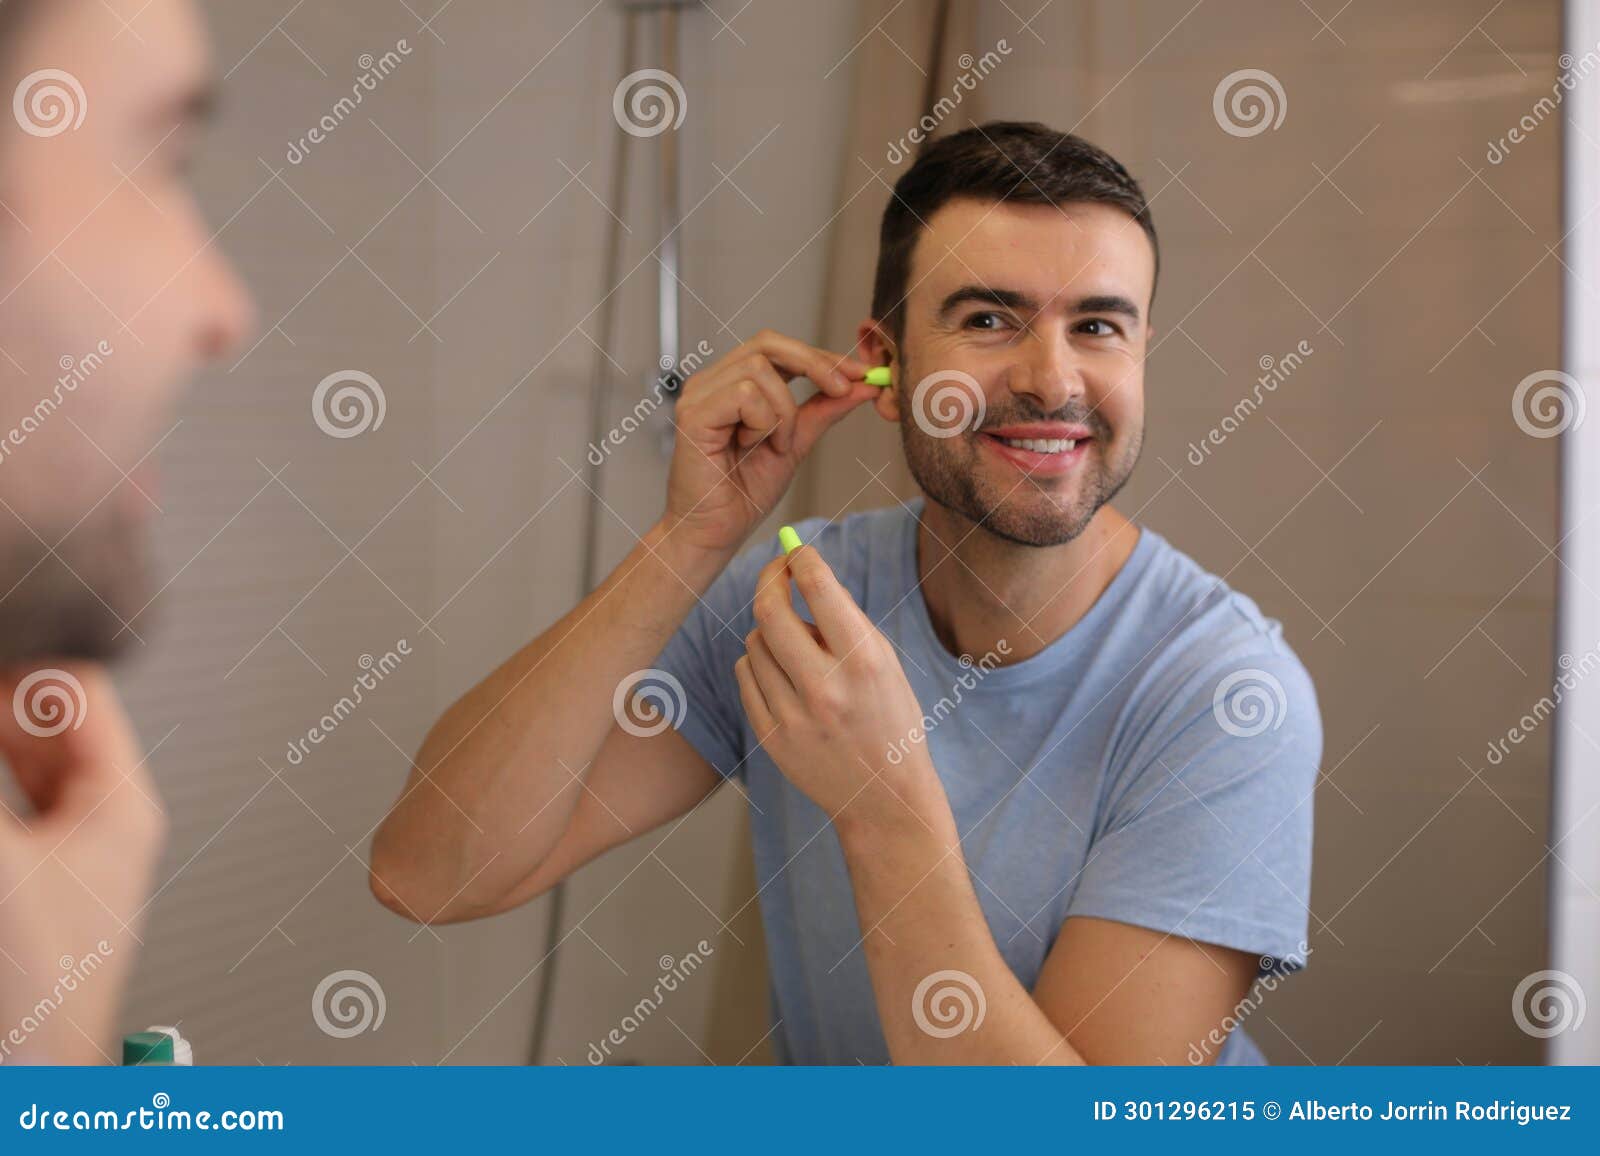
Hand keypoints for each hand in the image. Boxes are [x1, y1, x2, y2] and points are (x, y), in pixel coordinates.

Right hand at [0, 665, 165, 1064]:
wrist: (22, 1098)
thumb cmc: (34, 1002)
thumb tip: (0, 714)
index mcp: (117, 804)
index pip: (75, 687)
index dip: (22, 644)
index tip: (1, 610)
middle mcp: (88, 825)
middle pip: (29, 723)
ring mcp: (44, 860)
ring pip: (9, 767)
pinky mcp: (13, 891)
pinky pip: (3, 810)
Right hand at [664, 330, 877, 556]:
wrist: (717, 532)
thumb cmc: (744, 493)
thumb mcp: (795, 443)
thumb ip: (823, 410)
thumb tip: (862, 385)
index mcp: (732, 383)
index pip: (777, 347)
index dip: (819, 355)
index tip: (858, 373)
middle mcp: (712, 382)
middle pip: (767, 343)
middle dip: (813, 363)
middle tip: (842, 390)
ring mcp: (699, 396)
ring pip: (759, 369)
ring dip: (783, 410)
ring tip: (776, 444)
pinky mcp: (693, 415)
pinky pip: (744, 395)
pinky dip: (763, 422)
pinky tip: (755, 446)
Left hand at [733, 544, 946, 836]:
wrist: (883, 797)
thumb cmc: (889, 718)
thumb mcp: (886, 663)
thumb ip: (845, 620)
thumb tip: (801, 570)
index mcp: (865, 662)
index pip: (819, 588)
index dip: (801, 557)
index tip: (796, 550)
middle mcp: (826, 687)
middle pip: (770, 610)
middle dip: (770, 581)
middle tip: (777, 573)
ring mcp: (793, 716)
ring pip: (754, 642)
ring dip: (770, 631)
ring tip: (797, 648)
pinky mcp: (770, 736)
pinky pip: (746, 675)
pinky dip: (759, 664)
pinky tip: (783, 674)